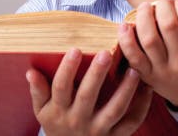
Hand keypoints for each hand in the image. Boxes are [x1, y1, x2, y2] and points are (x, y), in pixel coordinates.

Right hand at [26, 48, 153, 135]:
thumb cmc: (56, 124)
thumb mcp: (42, 110)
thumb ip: (38, 91)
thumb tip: (30, 72)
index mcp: (59, 111)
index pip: (61, 88)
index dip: (67, 69)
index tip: (74, 49)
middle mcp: (79, 121)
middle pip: (88, 96)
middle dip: (96, 75)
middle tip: (105, 53)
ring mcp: (99, 130)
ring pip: (114, 110)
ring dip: (125, 90)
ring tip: (133, 71)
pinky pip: (131, 123)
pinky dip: (142, 107)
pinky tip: (147, 88)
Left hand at [117, 0, 177, 108]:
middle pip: (168, 27)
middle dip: (163, 7)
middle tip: (163, 1)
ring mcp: (162, 70)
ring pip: (149, 39)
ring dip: (144, 18)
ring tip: (145, 6)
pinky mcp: (147, 76)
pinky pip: (133, 57)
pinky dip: (126, 41)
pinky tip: (125, 25)